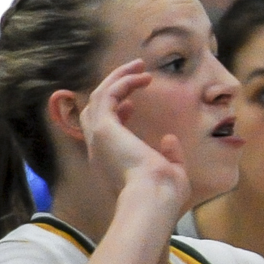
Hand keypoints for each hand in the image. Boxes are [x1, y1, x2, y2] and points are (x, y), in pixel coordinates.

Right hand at [80, 62, 188, 214]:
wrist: (153, 198)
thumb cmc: (164, 194)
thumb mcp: (169, 173)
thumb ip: (168, 156)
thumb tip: (169, 139)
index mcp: (111, 163)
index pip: (104, 131)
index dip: (115, 113)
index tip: (131, 104)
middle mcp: (99, 149)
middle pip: (94, 110)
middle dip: (112, 89)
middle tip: (134, 73)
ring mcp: (99, 138)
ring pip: (98, 97)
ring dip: (117, 78)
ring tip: (139, 65)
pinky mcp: (104, 127)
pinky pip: (108, 94)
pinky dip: (122, 81)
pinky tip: (142, 75)